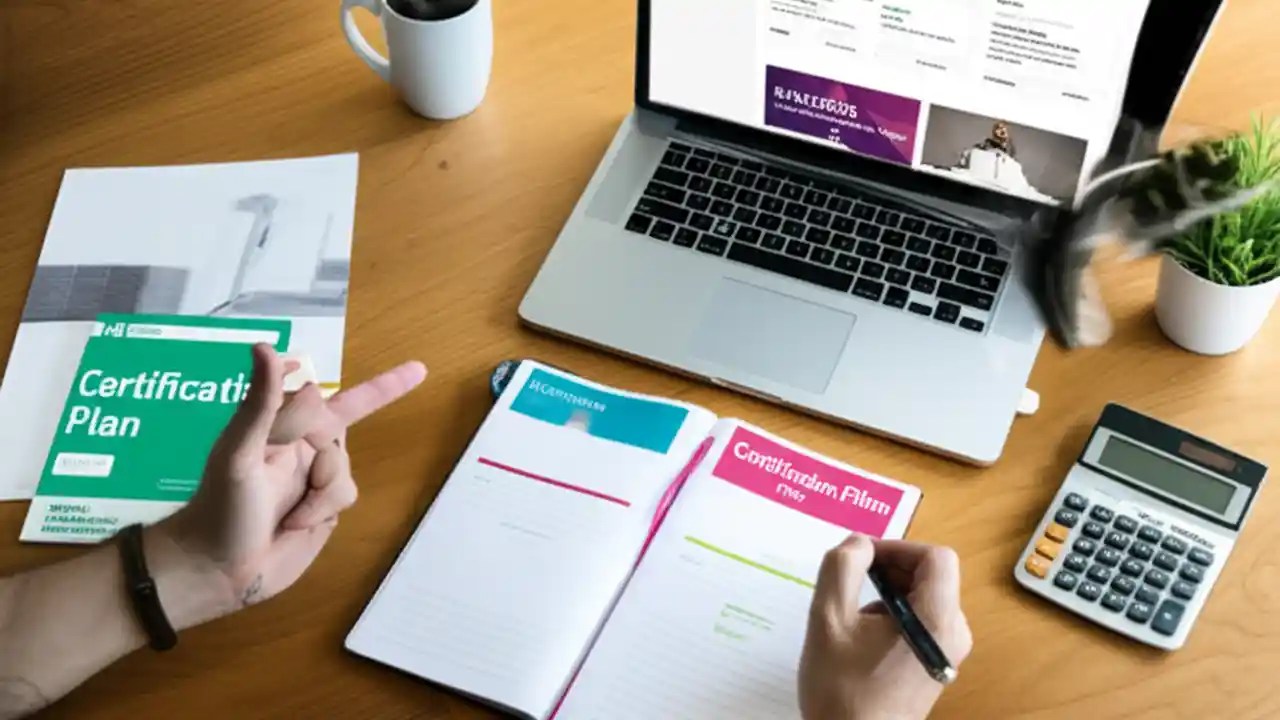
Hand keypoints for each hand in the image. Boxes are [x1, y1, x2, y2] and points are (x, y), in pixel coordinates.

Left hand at [143, 344, 426, 629]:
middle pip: (343, 437)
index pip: (328, 397)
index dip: (375, 386)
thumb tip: (267, 347)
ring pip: (347, 470)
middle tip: (297, 489)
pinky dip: (322, 511)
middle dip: (326, 464)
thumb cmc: (220, 507)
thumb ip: (262, 403)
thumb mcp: (239, 451)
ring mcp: (313, 479)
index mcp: (279, 426)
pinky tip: (297, 524)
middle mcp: (300, 447)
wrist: (217, 571)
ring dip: (322, 493)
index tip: (418, 371)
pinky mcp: (323, 510)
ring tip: (290, 514)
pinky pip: (346, 497)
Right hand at [798, 535, 972, 719]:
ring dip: (889, 592)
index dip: (898, 547)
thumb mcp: (827, 620)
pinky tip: (863, 637)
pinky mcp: (938, 665)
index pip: (936, 557)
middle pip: (933, 576)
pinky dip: (895, 613)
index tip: (862, 558)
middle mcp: (954, 634)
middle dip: (891, 568)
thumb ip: (840, 568)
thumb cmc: (841, 688)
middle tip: (850, 582)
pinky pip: (923, 621)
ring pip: (926, 597)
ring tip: (853, 616)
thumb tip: (858, 542)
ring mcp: (949, 652)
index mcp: (937, 620)